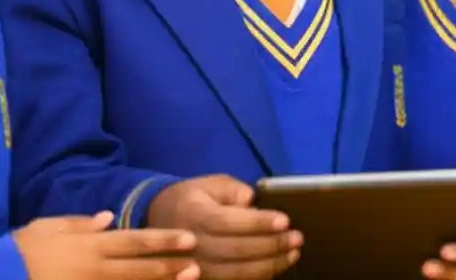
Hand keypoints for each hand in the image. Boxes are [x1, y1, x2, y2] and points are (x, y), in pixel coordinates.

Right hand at [14, 211, 199, 279]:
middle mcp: (95, 269)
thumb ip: (80, 223)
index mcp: (90, 246)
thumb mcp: (46, 228)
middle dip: (170, 266)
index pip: (135, 241)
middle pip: (140, 268)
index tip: (188, 238)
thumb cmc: (17, 252)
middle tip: (199, 263)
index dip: (163, 240)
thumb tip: (108, 217)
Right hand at [147, 174, 301, 278]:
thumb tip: (253, 203)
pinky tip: (277, 266)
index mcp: (194, 215)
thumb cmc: (194, 198)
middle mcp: (192, 244)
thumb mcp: (211, 184)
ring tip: (293, 253)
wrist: (158, 220)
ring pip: (235, 271)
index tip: (285, 220)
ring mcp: (194, 267)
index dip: (258, 223)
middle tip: (297, 238)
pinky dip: (258, 276)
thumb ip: (233, 191)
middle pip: (234, 250)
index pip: (228, 222)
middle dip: (270, 245)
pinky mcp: (202, 278)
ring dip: (269, 264)